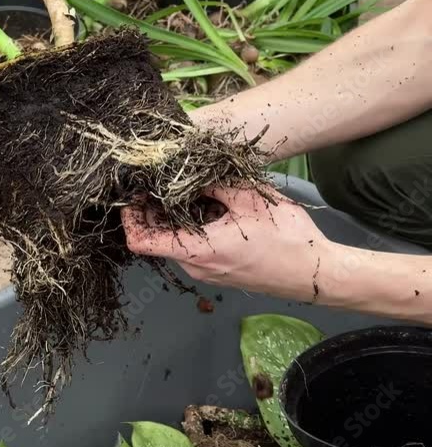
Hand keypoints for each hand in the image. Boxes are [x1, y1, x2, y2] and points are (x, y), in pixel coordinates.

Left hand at [121, 186, 331, 301]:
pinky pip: (194, 248)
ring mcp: (206, 273)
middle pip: (156, 238)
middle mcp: (194, 267)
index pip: (141, 241)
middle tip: (159, 182)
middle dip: (153, 211)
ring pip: (176, 242)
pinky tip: (210, 206)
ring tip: (189, 189)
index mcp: (196, 251)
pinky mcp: (219, 272)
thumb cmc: (285, 238)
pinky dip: (192, 227)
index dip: (129, 218)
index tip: (131, 195)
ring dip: (175, 217)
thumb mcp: (248, 199)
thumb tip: (190, 172)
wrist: (316, 273)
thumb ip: (215, 184)